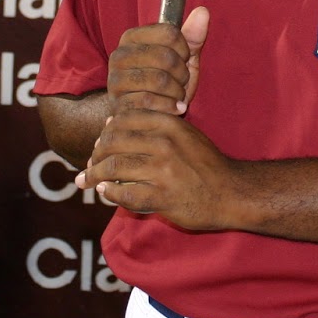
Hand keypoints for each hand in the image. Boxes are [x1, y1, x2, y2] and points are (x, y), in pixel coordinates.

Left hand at [75, 106, 238, 227]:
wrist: (231, 192)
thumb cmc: (205, 162)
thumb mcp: (183, 132)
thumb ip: (151, 124)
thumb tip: (110, 122)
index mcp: (168, 123)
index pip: (121, 121)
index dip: (104, 133)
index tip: (98, 145)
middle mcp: (163, 143)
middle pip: (112, 144)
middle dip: (94, 156)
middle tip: (88, 166)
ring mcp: (162, 171)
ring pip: (113, 168)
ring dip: (94, 176)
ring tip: (86, 181)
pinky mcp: (162, 197)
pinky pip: (124, 194)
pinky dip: (109, 193)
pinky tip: (105, 192)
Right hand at [106, 7, 208, 114]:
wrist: (145, 116)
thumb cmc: (165, 82)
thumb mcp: (181, 58)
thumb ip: (192, 36)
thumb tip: (203, 11)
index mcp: (131, 37)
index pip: (170, 33)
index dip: (185, 49)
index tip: (183, 59)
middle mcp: (118, 56)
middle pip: (166, 57)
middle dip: (182, 74)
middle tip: (181, 82)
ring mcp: (115, 81)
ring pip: (159, 80)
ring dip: (177, 92)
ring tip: (177, 97)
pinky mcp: (118, 104)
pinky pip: (151, 102)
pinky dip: (169, 108)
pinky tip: (173, 109)